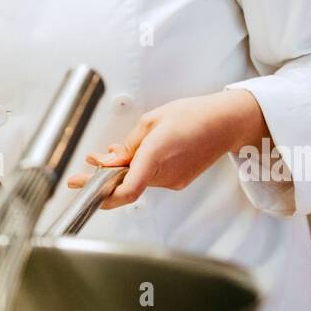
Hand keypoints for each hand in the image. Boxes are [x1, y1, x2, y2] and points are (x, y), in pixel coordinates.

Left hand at [65, 89, 269, 208]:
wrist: (225, 123)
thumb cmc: (192, 115)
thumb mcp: (151, 121)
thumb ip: (128, 145)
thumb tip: (108, 161)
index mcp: (155, 155)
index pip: (127, 190)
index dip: (103, 195)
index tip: (84, 190)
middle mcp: (165, 174)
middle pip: (127, 184)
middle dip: (105, 176)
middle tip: (85, 170)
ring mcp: (173, 180)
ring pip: (138, 179)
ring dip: (123, 169)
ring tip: (112, 153)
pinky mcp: (179, 181)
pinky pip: (151, 178)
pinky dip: (139, 169)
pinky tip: (138, 154)